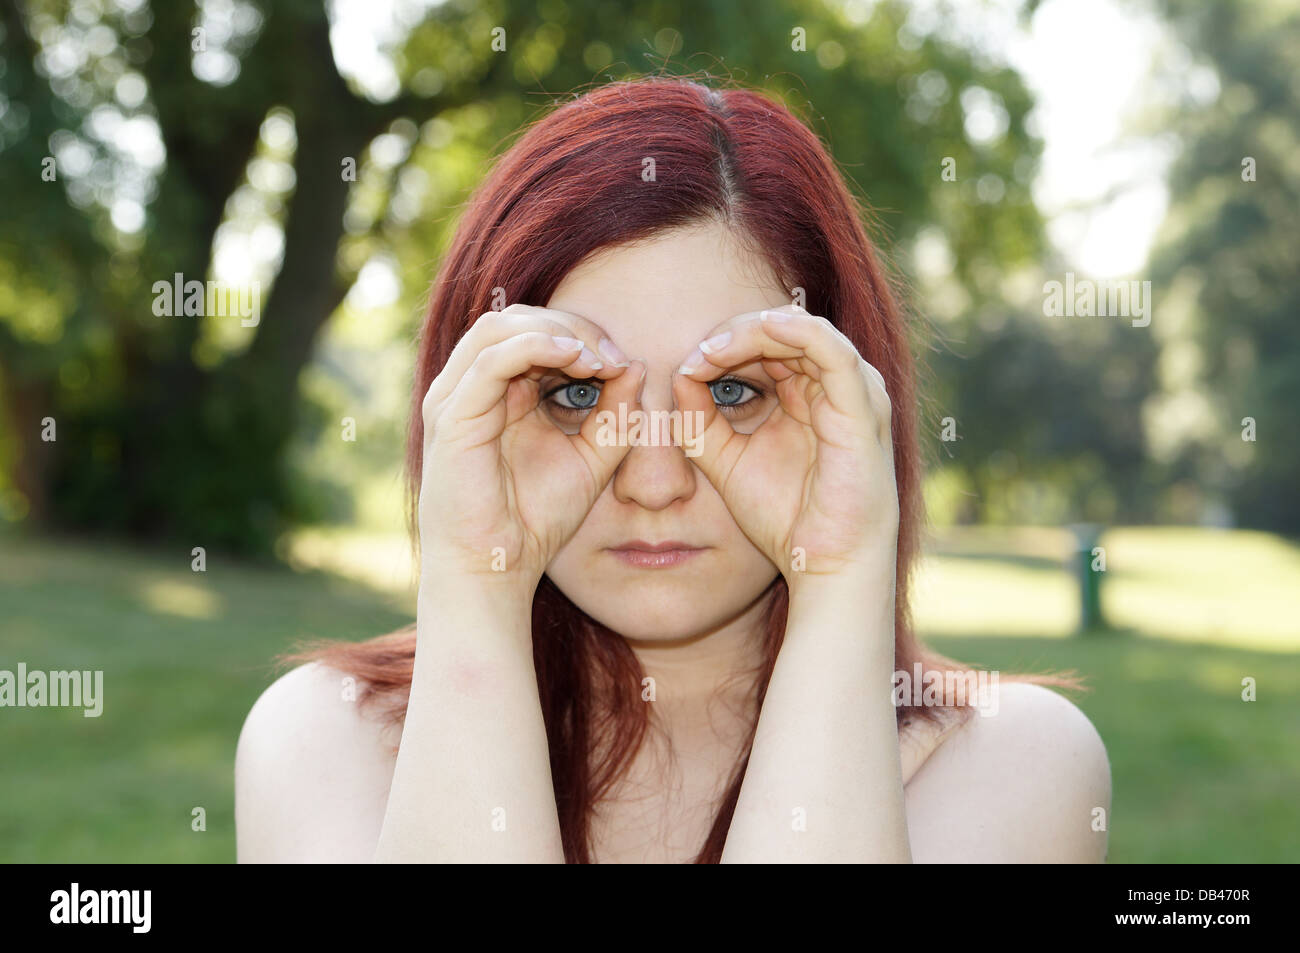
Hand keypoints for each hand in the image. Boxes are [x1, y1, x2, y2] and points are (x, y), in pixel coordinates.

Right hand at [418, 304, 643, 589]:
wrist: (494, 570)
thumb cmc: (534, 521)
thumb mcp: (591, 458)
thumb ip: (614, 414)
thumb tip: (637, 365)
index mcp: (498, 393)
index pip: (534, 332)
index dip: (581, 335)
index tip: (622, 363)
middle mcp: (470, 388)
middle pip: (517, 319)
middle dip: (571, 327)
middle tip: (612, 355)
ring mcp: (455, 398)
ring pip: (500, 327)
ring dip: (555, 331)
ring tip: (595, 356)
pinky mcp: (453, 415)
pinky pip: (490, 359)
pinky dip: (535, 347)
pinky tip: (574, 360)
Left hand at [672, 305, 897, 585]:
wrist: (824, 565)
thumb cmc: (785, 518)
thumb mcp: (727, 461)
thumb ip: (700, 422)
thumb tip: (678, 377)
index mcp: (808, 394)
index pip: (767, 345)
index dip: (723, 346)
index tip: (686, 366)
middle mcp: (834, 386)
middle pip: (783, 330)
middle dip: (734, 334)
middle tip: (697, 354)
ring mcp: (853, 391)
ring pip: (803, 330)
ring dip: (753, 331)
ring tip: (713, 349)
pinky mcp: (861, 405)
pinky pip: (830, 349)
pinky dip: (792, 332)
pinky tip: (755, 334)